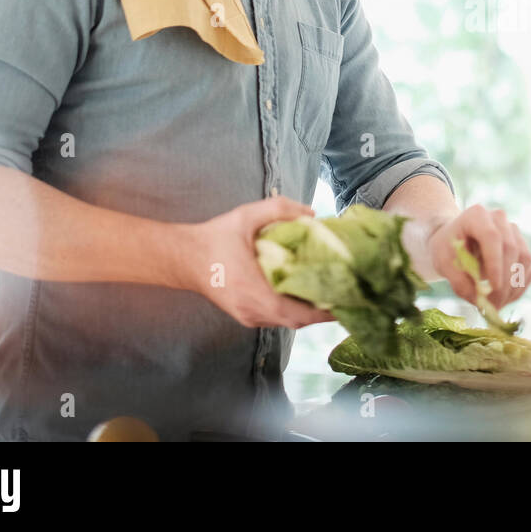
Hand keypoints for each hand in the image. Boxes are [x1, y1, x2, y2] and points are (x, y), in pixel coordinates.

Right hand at [186, 195, 335, 328]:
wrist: (183, 258)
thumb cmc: (214, 238)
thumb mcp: (246, 216)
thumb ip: (279, 209)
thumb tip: (311, 214)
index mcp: (254, 291)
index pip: (298, 312)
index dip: (325, 311)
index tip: (348, 300)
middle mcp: (252, 311)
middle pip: (297, 321)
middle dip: (323, 311)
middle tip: (346, 294)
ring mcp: (247, 316)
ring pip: (287, 322)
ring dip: (309, 312)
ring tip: (331, 294)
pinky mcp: (244, 315)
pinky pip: (275, 318)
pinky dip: (293, 310)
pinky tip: (305, 294)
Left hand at [428, 204, 530, 307]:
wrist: (454, 241)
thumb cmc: (447, 249)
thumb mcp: (443, 264)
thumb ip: (459, 281)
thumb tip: (480, 300)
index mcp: (476, 215)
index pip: (491, 237)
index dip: (495, 262)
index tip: (493, 287)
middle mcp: (499, 219)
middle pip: (510, 249)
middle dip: (504, 281)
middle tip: (493, 306)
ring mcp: (514, 232)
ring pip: (523, 260)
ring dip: (513, 287)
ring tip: (496, 305)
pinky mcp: (522, 247)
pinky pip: (528, 269)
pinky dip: (518, 288)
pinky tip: (503, 299)